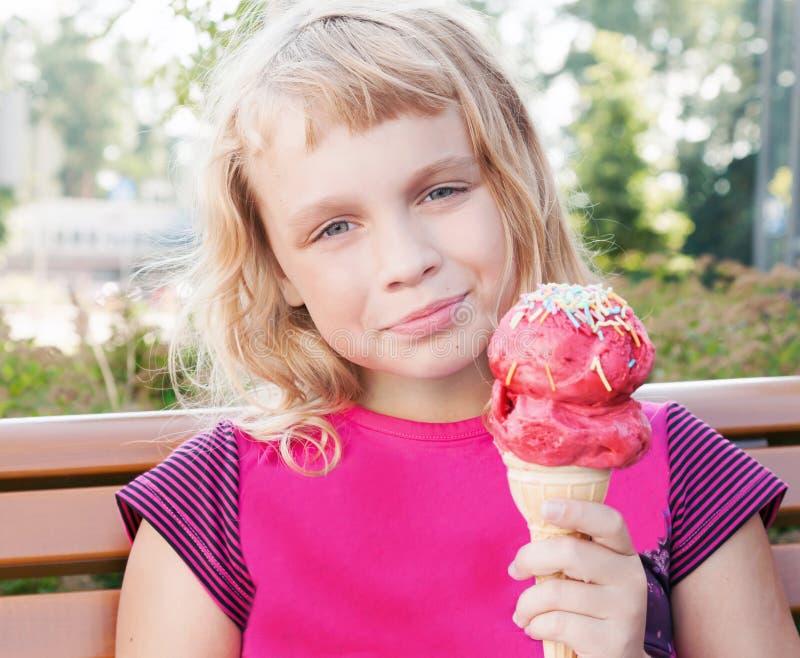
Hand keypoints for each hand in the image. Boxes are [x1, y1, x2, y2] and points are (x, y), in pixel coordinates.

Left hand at [508, 498, 647, 657]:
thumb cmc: (589, 609)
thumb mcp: (586, 576)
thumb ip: (568, 552)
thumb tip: (530, 535)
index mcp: (624, 552)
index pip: (609, 521)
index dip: (577, 510)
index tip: (544, 508)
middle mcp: (631, 577)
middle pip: (571, 552)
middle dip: (530, 558)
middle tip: (515, 570)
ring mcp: (627, 610)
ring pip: (556, 591)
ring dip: (527, 603)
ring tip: (523, 613)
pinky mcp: (614, 641)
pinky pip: (557, 623)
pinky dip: (535, 625)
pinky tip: (535, 628)